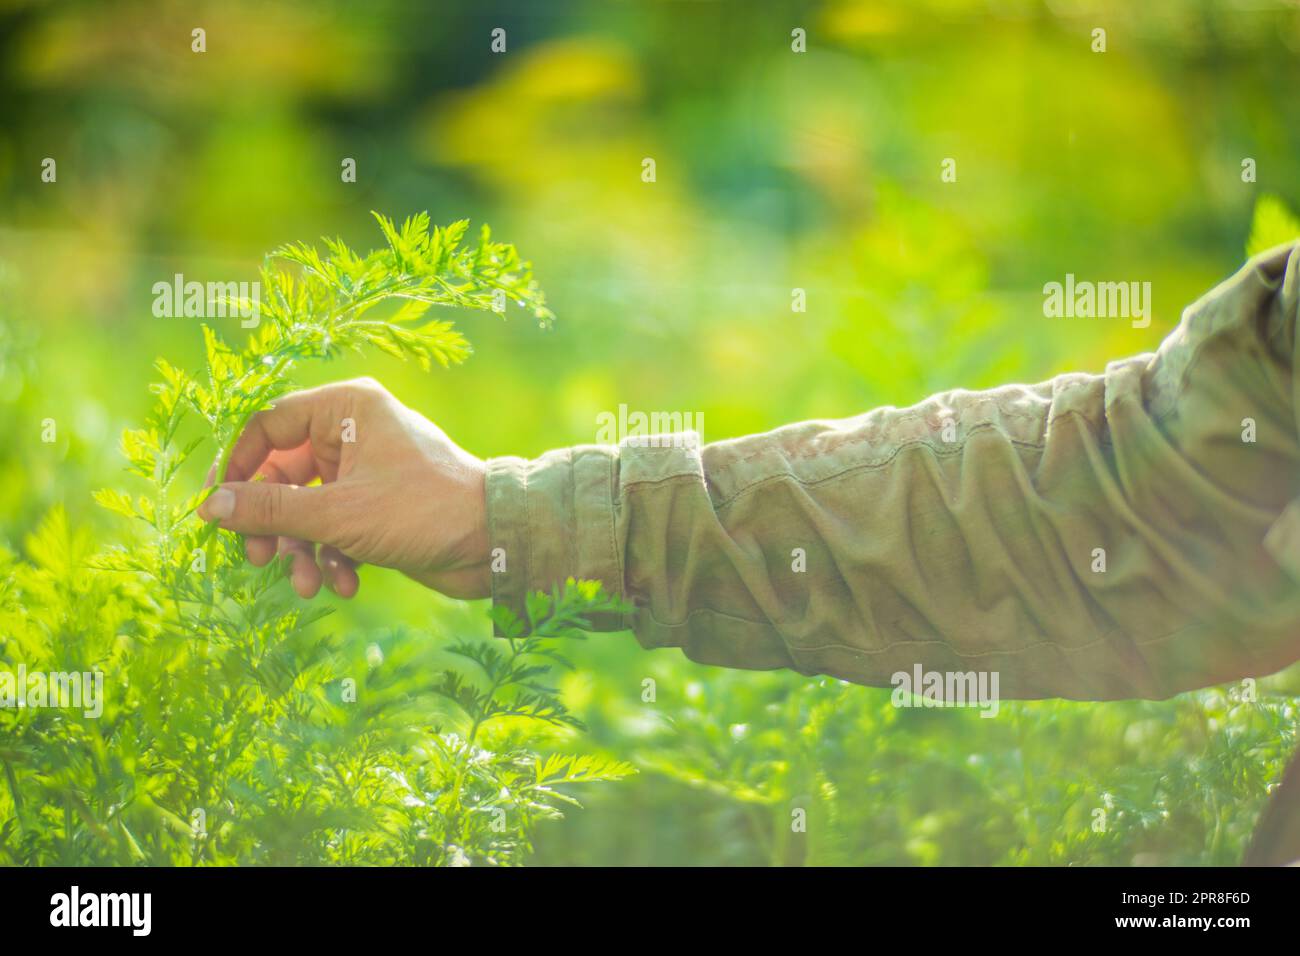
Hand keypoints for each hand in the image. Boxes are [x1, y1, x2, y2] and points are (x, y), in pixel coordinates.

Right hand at [197, 377, 490, 600]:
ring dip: (302, 550)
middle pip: (283, 474)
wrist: (495, 543)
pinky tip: (344, 584)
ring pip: (308, 508)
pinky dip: (333, 556)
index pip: (267, 425)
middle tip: (260, 560)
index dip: (237, 467)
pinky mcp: (379, 506)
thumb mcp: (337, 514)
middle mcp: (354, 431)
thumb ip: (270, 510)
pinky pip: (336, 527)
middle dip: (273, 524)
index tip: (215, 511)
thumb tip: (209, 508)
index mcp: (346, 408)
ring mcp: (367, 470)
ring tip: (307, 585)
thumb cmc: (422, 510)